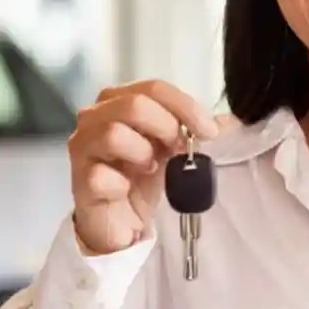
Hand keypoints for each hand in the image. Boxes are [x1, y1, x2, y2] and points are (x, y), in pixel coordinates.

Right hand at [68, 80, 220, 254]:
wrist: (121, 220)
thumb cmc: (142, 177)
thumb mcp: (172, 147)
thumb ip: (194, 129)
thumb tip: (228, 122)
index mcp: (118, 100)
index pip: (154, 88)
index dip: (185, 107)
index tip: (209, 129)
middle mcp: (94, 117)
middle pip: (134, 104)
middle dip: (166, 127)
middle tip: (178, 149)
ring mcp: (83, 147)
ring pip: (114, 134)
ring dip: (143, 153)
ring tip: (150, 168)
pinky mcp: (79, 180)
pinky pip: (101, 175)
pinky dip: (122, 183)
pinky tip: (127, 188)